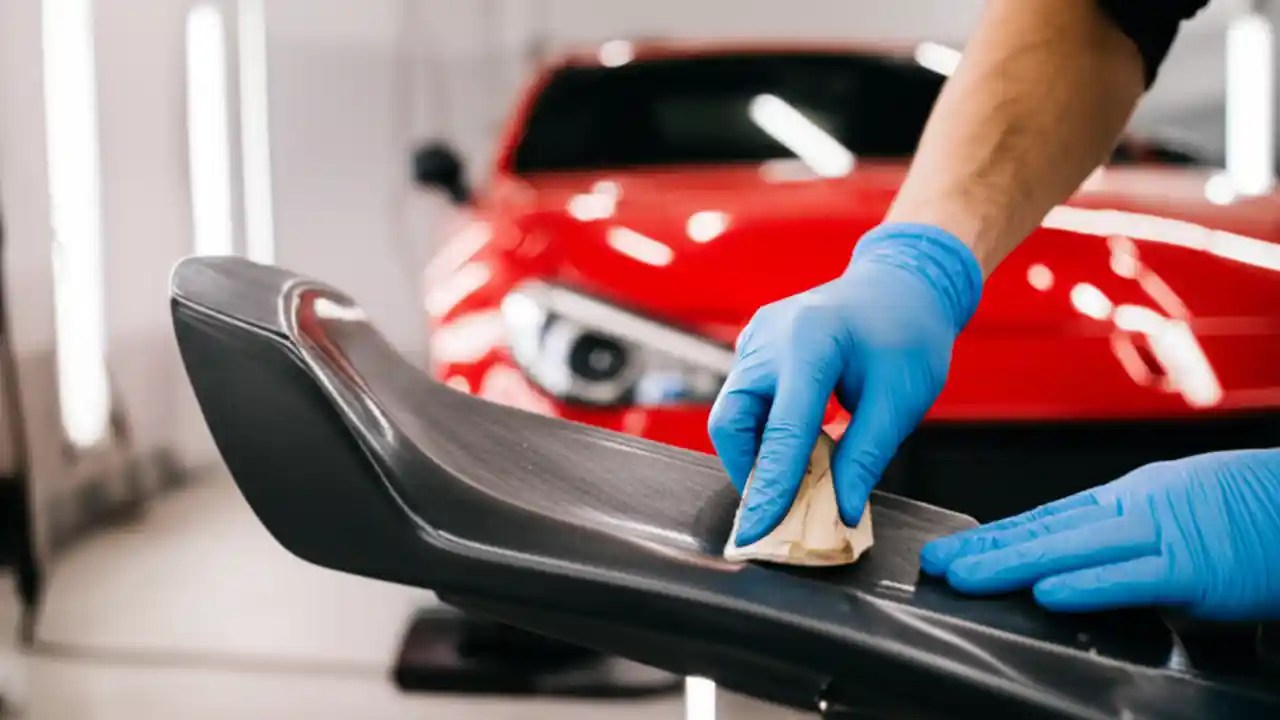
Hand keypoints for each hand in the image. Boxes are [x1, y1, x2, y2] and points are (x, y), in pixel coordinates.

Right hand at [709, 223, 982, 546]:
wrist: (903, 283)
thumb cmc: (908, 333)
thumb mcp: (901, 398)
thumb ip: (866, 456)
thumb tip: (843, 510)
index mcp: (810, 342)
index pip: (781, 431)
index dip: (771, 488)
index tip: (759, 532)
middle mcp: (770, 338)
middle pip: (732, 421)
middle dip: (750, 471)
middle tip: (779, 509)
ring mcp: (756, 338)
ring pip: (732, 414)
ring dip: (757, 454)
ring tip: (798, 479)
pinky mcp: (755, 347)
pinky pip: (745, 400)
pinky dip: (764, 433)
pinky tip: (799, 448)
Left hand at [920, 449, 1279, 619]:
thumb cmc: (1245, 508)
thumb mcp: (1173, 514)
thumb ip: (1127, 543)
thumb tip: (1084, 569)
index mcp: (1125, 501)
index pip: (1045, 520)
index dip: (995, 536)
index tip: (953, 550)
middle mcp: (1132, 512)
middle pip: (1046, 531)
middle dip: (986, 549)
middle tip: (937, 563)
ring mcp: (1161, 537)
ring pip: (1073, 550)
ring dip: (1014, 564)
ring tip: (967, 575)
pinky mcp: (1193, 569)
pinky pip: (1132, 577)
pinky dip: (1088, 585)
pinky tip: (1049, 592)